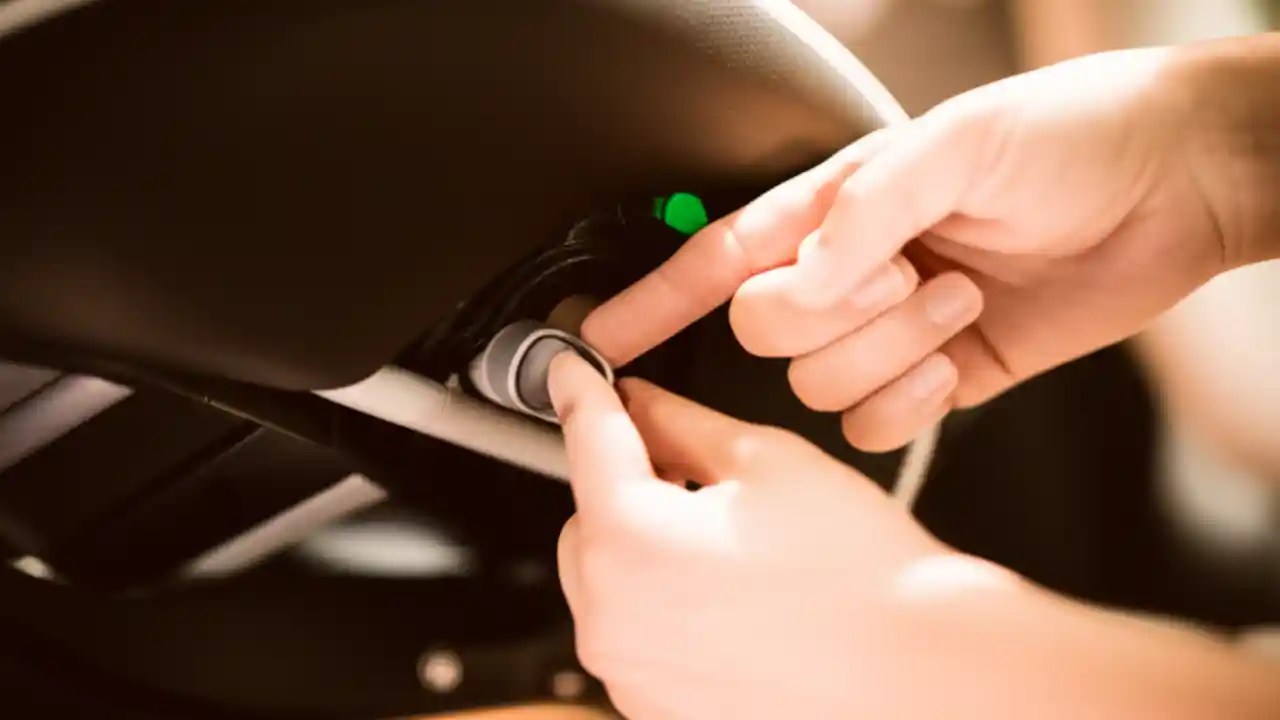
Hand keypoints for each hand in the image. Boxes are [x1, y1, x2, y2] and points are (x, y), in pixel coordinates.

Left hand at [548, 352, 1279, 719]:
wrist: (923, 674)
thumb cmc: (861, 578)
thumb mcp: (767, 459)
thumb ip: (680, 422)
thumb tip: (640, 403)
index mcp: (628, 539)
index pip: (584, 438)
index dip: (577, 390)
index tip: (568, 370)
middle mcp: (610, 616)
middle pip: (588, 517)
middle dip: (631, 485)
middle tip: (700, 474)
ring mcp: (629, 672)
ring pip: (608, 578)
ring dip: (647, 547)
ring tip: (736, 547)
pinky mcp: (653, 707)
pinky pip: (635, 632)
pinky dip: (663, 604)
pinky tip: (733, 597)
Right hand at [584, 46, 1246, 450]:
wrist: (1170, 188)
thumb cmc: (1067, 136)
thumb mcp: (957, 143)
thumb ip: (865, 212)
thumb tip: (804, 278)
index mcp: (831, 208)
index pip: (712, 259)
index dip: (647, 301)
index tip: (596, 340)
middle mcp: (848, 273)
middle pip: (761, 334)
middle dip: (827, 315)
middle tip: (900, 270)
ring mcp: (887, 332)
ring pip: (818, 388)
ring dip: (889, 349)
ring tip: (955, 295)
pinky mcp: (934, 379)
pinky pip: (877, 423)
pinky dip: (912, 399)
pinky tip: (955, 355)